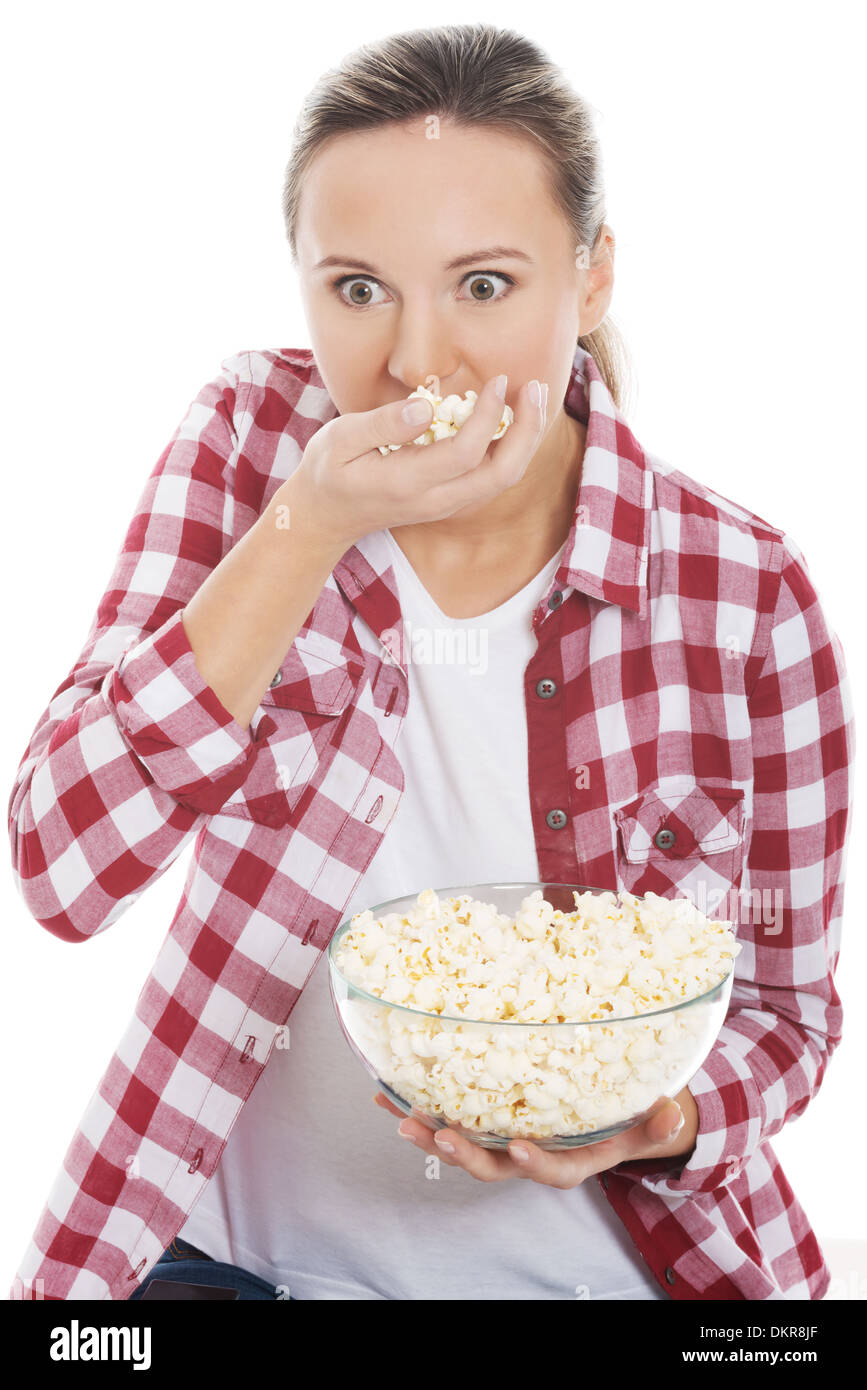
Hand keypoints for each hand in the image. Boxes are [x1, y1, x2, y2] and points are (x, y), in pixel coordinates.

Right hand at [288, 373, 546, 549]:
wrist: (326, 518)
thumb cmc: (329, 471)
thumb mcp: (339, 439)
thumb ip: (381, 423)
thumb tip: (425, 408)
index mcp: (407, 482)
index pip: (466, 452)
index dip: (490, 415)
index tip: (498, 380)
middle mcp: (436, 500)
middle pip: (502, 474)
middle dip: (528, 430)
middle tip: (537, 387)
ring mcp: (447, 505)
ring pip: (504, 479)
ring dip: (527, 438)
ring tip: (534, 396)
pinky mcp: (452, 500)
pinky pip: (494, 477)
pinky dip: (514, 447)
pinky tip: (515, 416)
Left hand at [373, 1086, 697, 1186]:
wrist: (597, 1123)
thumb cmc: (619, 1122)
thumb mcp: (641, 1126)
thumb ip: (654, 1125)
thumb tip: (672, 1112)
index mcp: (564, 1162)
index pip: (547, 1170)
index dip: (532, 1162)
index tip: (518, 1147)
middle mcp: (526, 1157)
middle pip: (491, 1165)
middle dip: (463, 1153)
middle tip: (438, 1136)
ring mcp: (498, 1143)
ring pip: (462, 1145)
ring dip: (428, 1133)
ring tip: (401, 1118)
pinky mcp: (479, 1125)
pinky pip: (444, 1119)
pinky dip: (415, 1108)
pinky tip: (386, 1094)